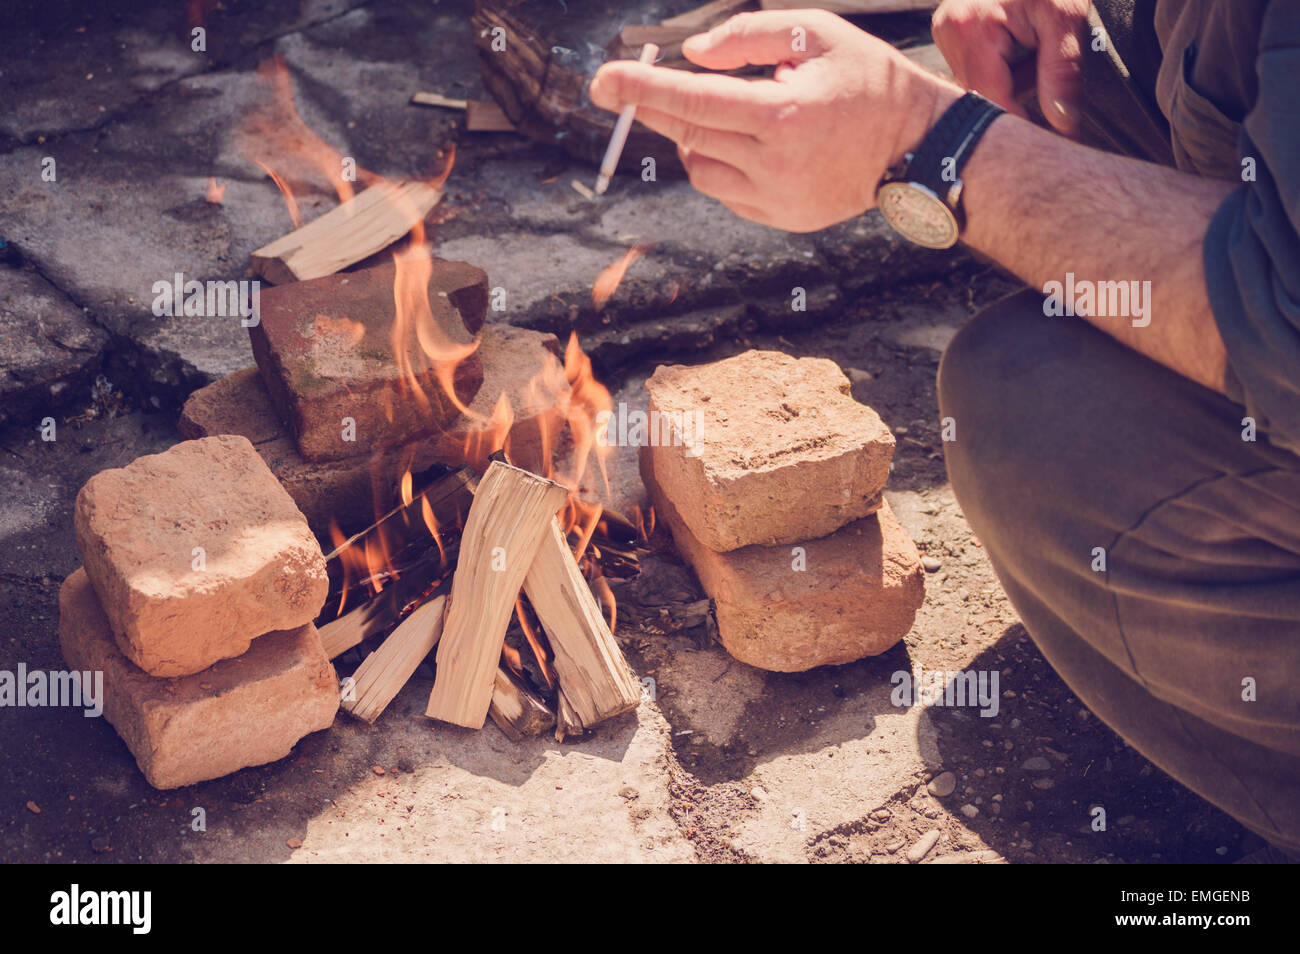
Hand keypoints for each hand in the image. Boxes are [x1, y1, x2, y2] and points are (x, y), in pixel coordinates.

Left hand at [589, 10, 955, 232]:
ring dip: (695, 138)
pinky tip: (754, 145)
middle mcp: (775, 163)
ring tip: (732, 114)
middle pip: (687, 134)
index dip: (642, 88)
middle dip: (651, 107)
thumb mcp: (817, 33)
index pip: (694, 100)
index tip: (602, 79)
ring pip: (700, 169)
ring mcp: (777, 198)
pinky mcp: (781, 218)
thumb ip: (749, 36)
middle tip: (623, 88)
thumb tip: (691, 57)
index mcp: (784, 113)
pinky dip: (722, 165)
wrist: (918, 147)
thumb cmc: (868, 80)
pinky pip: (726, 192)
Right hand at [931, 0, 1090, 135]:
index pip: (990, 101)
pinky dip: (1001, 68)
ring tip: (1030, 45)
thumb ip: (1063, 74)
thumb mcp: (1067, 19)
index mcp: (970, 28)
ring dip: (1010, 80)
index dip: (1021, 123)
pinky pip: (976, 71)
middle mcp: (948, 31)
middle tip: (1042, 57)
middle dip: (1017, 90)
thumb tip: (1062, 126)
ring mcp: (944, 32)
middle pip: (981, 97)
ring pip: (979, 87)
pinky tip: (1016, 45)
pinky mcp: (949, 33)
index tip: (1047, 138)